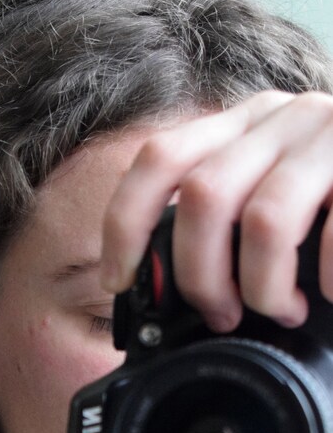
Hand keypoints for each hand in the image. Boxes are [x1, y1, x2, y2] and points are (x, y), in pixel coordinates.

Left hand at [99, 90, 332, 332]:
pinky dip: (327, 280)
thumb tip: (158, 291)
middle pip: (203, 198)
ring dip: (262, 287)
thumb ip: (226, 223)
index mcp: (244, 125)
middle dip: (200, 278)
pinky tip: (330, 294)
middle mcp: (284, 116)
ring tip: (280, 310)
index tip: (122, 283)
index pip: (158, 160)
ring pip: (264, 220)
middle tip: (222, 316)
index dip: (126, 226)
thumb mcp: (276, 200)